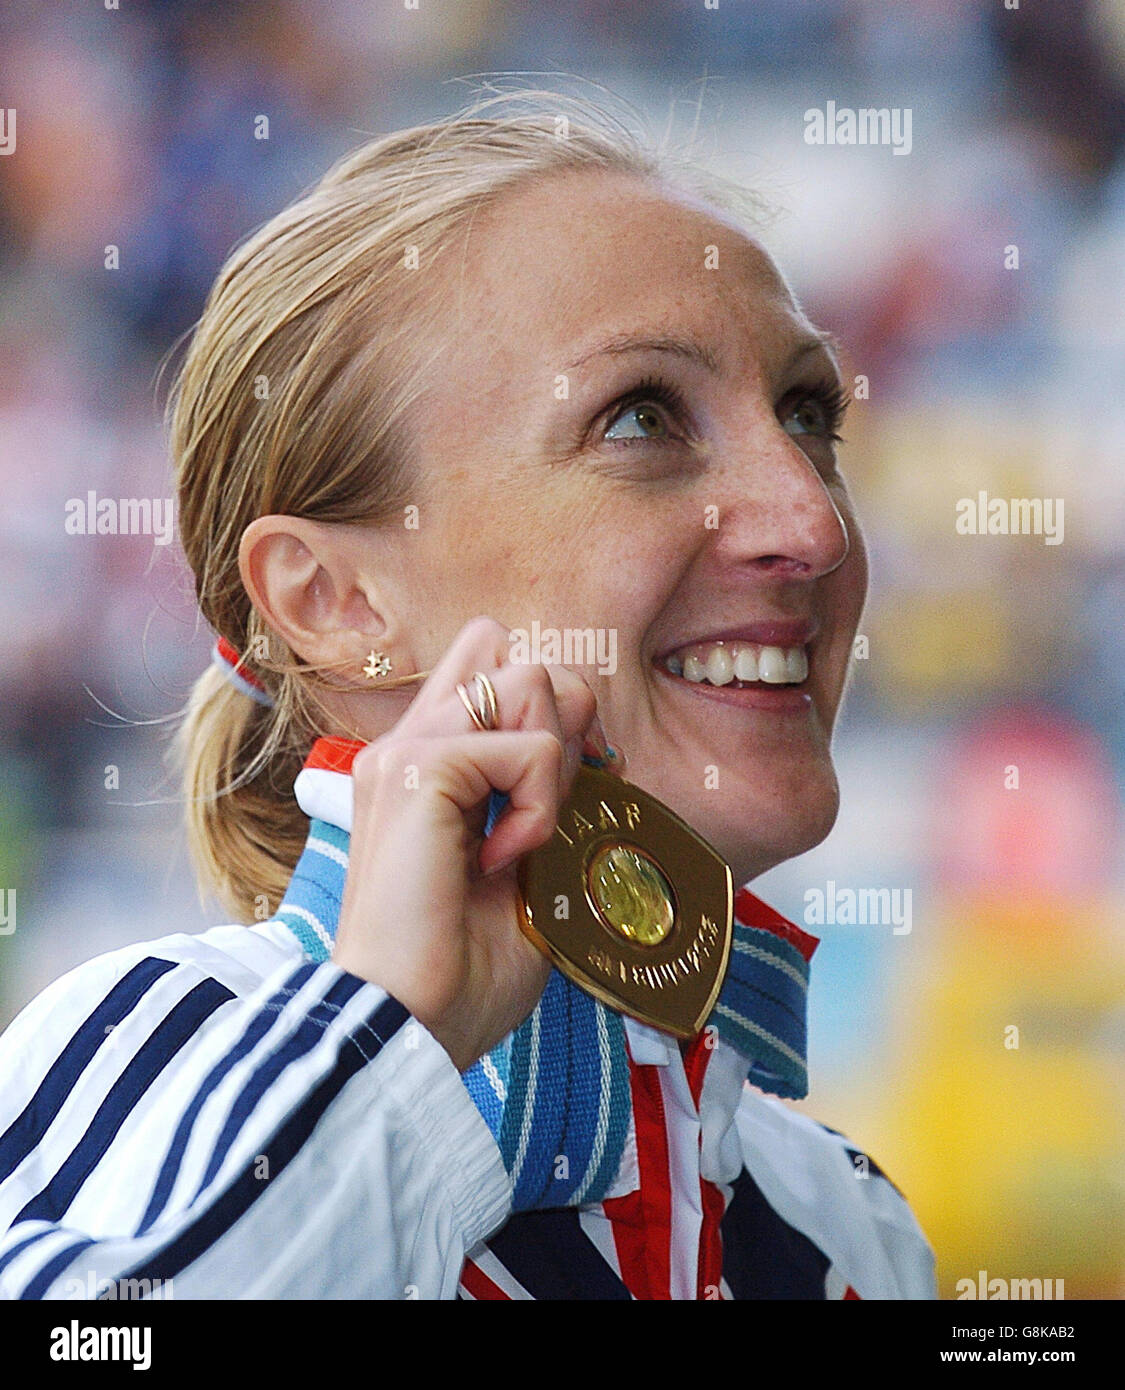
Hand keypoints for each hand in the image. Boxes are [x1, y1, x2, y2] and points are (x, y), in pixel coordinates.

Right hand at [331, 617, 608, 1071]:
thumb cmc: (462, 970)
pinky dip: (541, 805)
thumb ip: (547, 801)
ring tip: (525, 839)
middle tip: (548, 811)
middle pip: (516, 656)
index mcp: (427, 764)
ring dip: (556, 762)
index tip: (566, 788)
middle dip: (565, 721)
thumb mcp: (526, 871)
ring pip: (529, 679)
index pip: (492, 664)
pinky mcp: (419, 771)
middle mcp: (410, 743)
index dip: (551, 708)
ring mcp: (408, 750)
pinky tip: (502, 862)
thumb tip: (595, 754)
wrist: (409, 1025)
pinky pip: (528, 747)